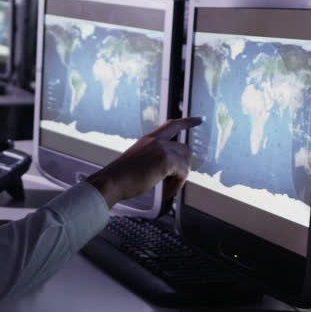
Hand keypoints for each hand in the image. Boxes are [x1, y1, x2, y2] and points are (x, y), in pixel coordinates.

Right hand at [86, 117, 201, 207]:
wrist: (111, 181)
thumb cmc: (120, 177)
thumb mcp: (137, 161)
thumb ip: (152, 160)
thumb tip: (166, 170)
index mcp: (149, 139)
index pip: (172, 124)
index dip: (187, 121)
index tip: (199, 119)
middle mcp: (156, 141)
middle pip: (185, 148)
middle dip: (184, 166)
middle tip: (176, 180)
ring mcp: (162, 149)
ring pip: (186, 161)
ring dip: (180, 178)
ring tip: (168, 189)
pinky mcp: (166, 160)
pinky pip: (183, 173)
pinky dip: (177, 186)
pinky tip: (166, 192)